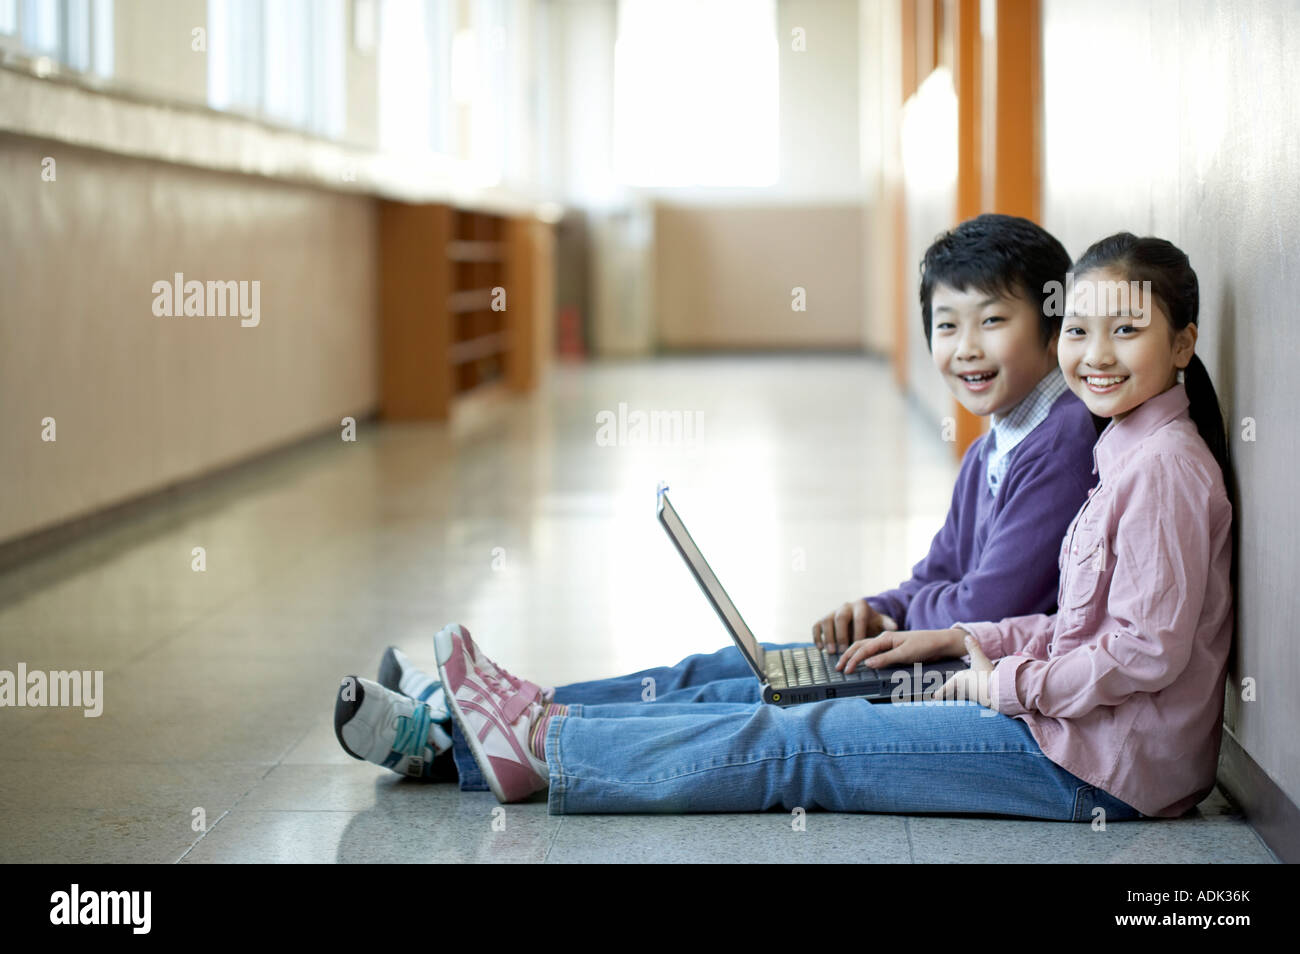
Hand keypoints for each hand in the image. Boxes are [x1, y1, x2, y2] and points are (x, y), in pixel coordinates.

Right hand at [812, 599, 897, 654]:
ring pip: (826, 621)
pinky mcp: (823, 619)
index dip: (858, 631)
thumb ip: (887, 624)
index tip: (859, 645)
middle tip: (843, 650)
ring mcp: (832, 612)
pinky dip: (817, 637)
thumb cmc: (871, 623)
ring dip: (828, 637)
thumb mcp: (880, 622)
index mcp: (860, 606)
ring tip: (831, 652)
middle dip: (841, 635)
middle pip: (840, 618)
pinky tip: (821, 648)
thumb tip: (894, 627)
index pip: (858, 618)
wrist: (860, 617)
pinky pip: (816, 625)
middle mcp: (845, 606)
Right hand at [836, 627, 965, 673]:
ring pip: (865, 647)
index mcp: (885, 637)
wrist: (940, 642)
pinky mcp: (892, 648)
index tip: (846, 670)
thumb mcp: (905, 654)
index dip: (853, 660)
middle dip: (847, 656)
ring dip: (853, 654)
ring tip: (844, 663)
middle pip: (860, 645)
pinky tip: (860, 660)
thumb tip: (867, 663)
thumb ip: (886, 658)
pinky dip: (862, 654)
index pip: (863, 649)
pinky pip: (872, 650)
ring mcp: (888, 642)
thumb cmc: (925, 646)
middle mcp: (884, 638)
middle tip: (838, 668)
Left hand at [931, 635, 995, 708]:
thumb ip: (974, 648)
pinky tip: (974, 704)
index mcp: (959, 681)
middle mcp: (962, 691)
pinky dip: (971, 704)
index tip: (933, 697)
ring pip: (961, 701)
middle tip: (938, 702)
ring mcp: (971, 698)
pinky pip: (973, 703)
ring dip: (957, 702)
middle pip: (951, 697)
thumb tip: (967, 636)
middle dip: (946, 698)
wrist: (999, 690)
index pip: (945, 688)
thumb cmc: (987, 674)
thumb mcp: (980, 659)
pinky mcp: (981, 704)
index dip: (939, 693)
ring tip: (954, 704)